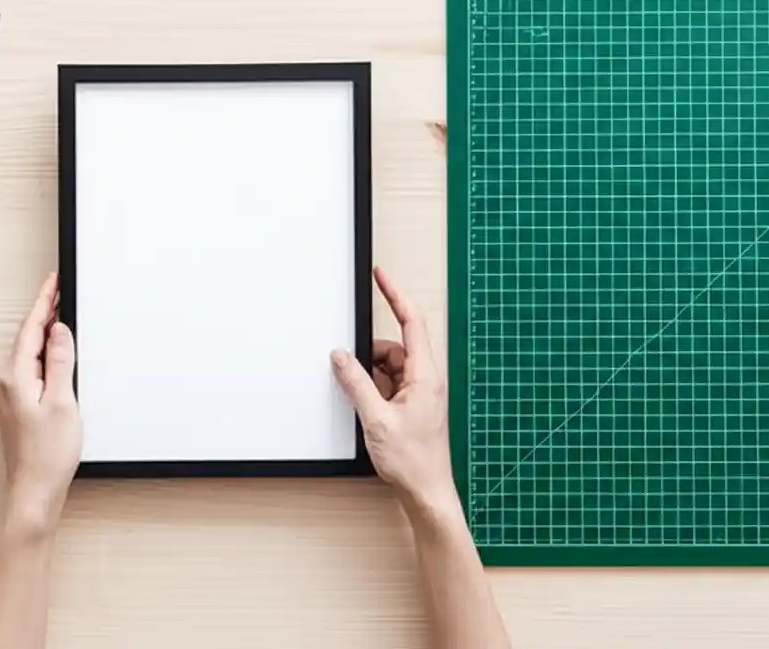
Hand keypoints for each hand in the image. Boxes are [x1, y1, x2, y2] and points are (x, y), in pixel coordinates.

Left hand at [0, 272, 81, 531]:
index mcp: (15, 377)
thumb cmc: (48, 455)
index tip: (54, 280)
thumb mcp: (64, 401)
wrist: (34, 492)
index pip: (30, 328)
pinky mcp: (16, 407)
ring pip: (27, 354)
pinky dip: (43, 356)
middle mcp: (6, 383)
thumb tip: (58, 331)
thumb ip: (61, 362)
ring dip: (44, 335)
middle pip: (26, 338)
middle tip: (60, 291)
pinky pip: (29, 370)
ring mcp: (9, 396)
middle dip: (44, 313)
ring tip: (60, 315)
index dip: (44, 301)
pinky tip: (55, 356)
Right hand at [331, 267, 456, 515]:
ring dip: (369, 378)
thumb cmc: (412, 462)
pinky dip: (373, 391)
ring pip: (388, 368)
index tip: (381, 275)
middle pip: (393, 347)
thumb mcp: (375, 419)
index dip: (395, 294)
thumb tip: (341, 356)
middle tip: (349, 371)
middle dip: (368, 355)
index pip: (411, 321)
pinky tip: (366, 411)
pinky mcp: (412, 407)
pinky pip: (388, 386)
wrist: (427, 494)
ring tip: (363, 406)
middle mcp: (425, 381)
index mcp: (425, 376)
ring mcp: (419, 394)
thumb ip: (356, 383)